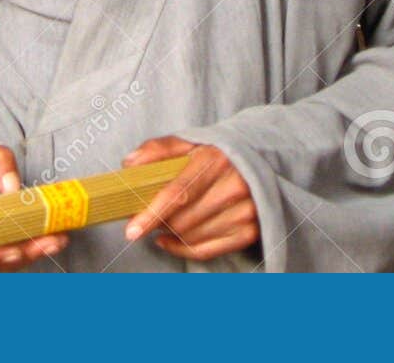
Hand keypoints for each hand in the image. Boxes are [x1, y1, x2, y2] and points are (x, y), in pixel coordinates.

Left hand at [122, 135, 259, 261]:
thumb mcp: (191, 142)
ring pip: (191, 236)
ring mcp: (244, 211)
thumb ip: (159, 149)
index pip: (179, 193)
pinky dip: (182, 249)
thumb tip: (130, 163)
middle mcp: (233, 186)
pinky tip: (170, 240)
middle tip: (150, 213)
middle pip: (182, 220)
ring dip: (171, 233)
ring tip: (165, 220)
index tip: (132, 230)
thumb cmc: (219, 152)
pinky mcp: (249, 231)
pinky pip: (205, 251)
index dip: (153, 214)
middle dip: (159, 221)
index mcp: (215, 160)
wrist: (263, 159)